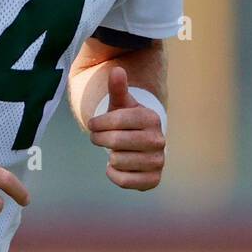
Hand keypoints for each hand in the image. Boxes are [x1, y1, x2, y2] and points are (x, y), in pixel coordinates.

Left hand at [87, 66, 165, 190]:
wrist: (142, 146)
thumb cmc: (127, 122)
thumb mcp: (121, 105)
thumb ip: (118, 88)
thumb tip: (116, 70)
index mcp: (151, 118)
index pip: (117, 120)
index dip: (98, 123)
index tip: (92, 124)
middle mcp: (159, 140)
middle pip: (115, 141)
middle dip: (99, 139)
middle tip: (97, 138)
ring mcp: (158, 161)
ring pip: (117, 161)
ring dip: (108, 156)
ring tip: (112, 151)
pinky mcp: (153, 180)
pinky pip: (124, 181)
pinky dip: (113, 174)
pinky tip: (115, 167)